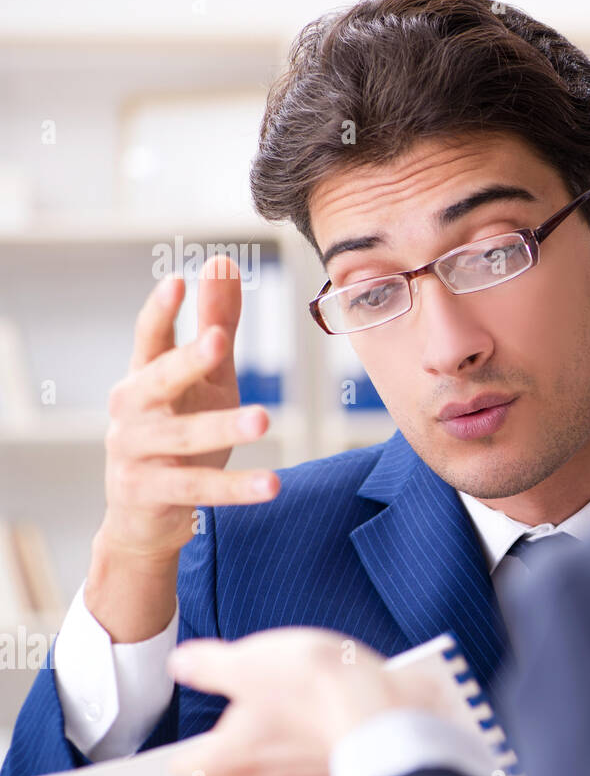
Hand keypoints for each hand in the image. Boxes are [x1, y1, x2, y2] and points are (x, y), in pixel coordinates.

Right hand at [87, 255, 280, 640]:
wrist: (143, 515)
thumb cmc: (180, 432)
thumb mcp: (206, 378)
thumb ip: (216, 323)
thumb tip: (222, 259)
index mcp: (144, 376)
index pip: (150, 338)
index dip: (161, 311)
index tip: (178, 280)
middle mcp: (132, 410)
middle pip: (157, 380)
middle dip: (187, 361)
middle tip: (219, 340)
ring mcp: (134, 453)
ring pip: (182, 437)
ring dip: (222, 426)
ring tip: (264, 418)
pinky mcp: (147, 493)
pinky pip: (196, 490)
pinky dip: (234, 488)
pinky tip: (271, 484)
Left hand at [164, 629, 449, 775]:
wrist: (383, 712)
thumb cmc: (315, 691)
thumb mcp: (249, 661)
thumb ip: (208, 665)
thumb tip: (183, 663)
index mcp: (227, 754)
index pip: (186, 767)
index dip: (181, 754)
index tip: (181, 750)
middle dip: (220, 767)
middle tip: (219, 750)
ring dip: (264, 761)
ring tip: (267, 738)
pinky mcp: (333, 770)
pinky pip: (306, 770)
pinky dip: (303, 754)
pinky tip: (311, 734)